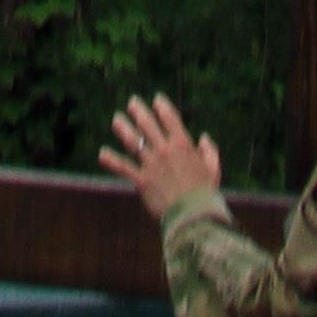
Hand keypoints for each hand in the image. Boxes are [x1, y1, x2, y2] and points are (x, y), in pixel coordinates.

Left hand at [101, 93, 224, 221]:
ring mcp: (151, 164)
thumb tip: (204, 138)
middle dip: (138, 111)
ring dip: (123, 128)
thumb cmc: (205, 193)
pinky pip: (123, 167)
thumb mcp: (213, 169)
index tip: (157, 100)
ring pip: (133, 141)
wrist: (193, 216)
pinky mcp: (142, 180)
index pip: (169, 117)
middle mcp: (164, 150)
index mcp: (182, 144)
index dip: (162, 105)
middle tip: (132, 103)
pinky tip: (102, 154)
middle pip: (147, 124)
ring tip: (116, 119)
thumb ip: (209, 151)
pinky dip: (111, 160)